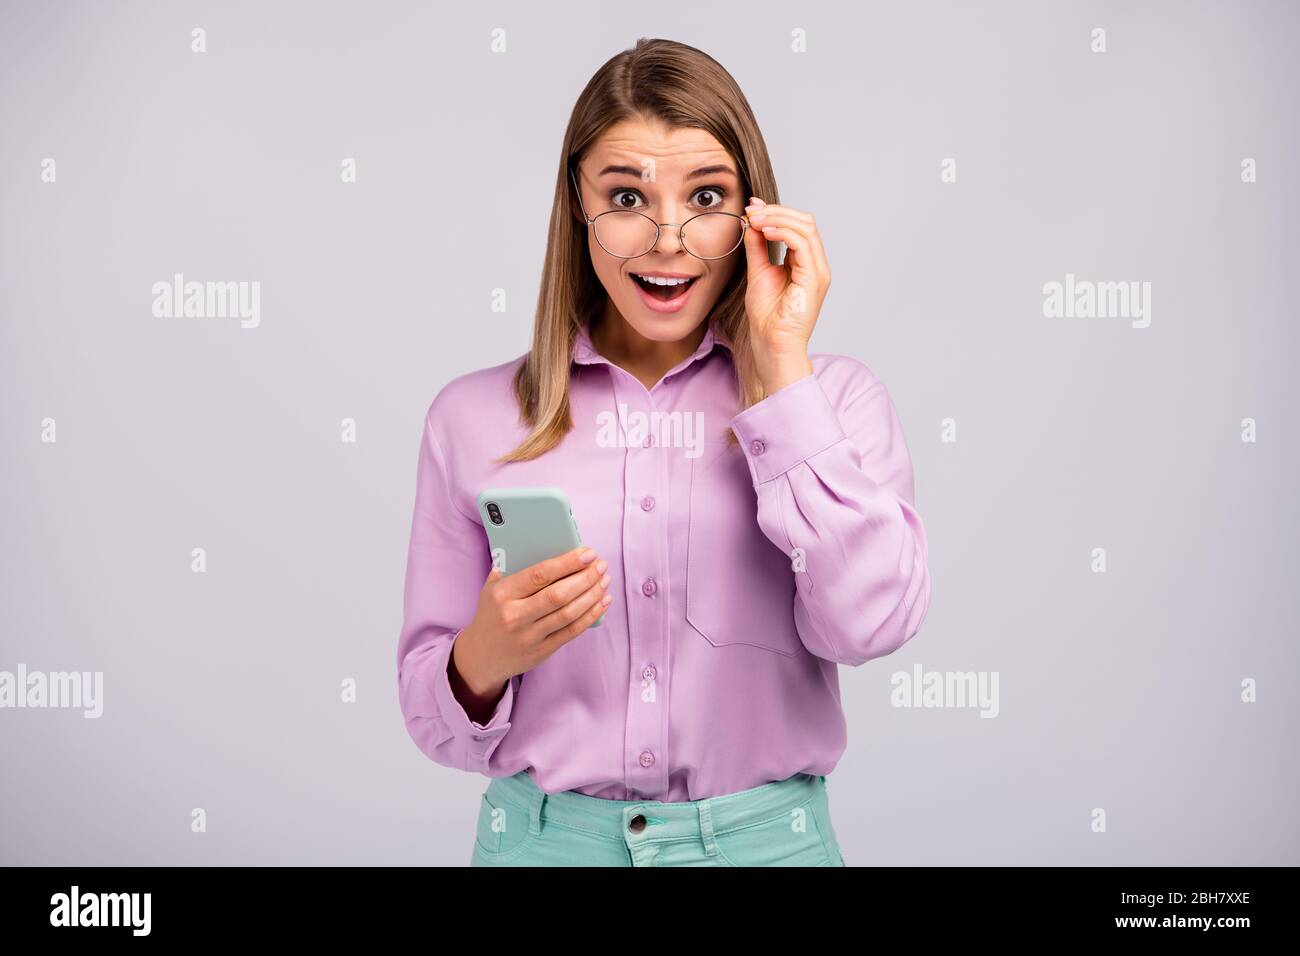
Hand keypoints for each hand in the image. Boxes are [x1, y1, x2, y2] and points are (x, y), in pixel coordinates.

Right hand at [451, 547, 612, 703]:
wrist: (481, 657)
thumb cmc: (492, 615)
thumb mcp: (491, 589)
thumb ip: (512, 567)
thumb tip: (549, 546)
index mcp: (502, 595)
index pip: (539, 575)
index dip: (567, 563)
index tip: (587, 553)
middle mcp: (515, 616)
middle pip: (558, 595)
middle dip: (585, 577)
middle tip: (601, 566)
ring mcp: (529, 636)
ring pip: (568, 613)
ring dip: (592, 595)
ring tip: (604, 581)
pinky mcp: (542, 651)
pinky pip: (572, 631)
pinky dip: (591, 615)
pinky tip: (602, 602)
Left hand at [741, 196, 829, 391]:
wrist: (772, 343)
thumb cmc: (767, 317)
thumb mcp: (758, 272)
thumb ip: (758, 246)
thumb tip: (752, 221)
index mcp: (805, 262)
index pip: (797, 225)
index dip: (775, 212)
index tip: (751, 208)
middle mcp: (815, 264)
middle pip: (805, 221)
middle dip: (777, 211)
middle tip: (752, 210)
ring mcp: (817, 270)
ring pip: (806, 227)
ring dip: (778, 218)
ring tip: (755, 219)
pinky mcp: (814, 278)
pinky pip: (803, 244)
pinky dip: (783, 232)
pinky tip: (765, 231)